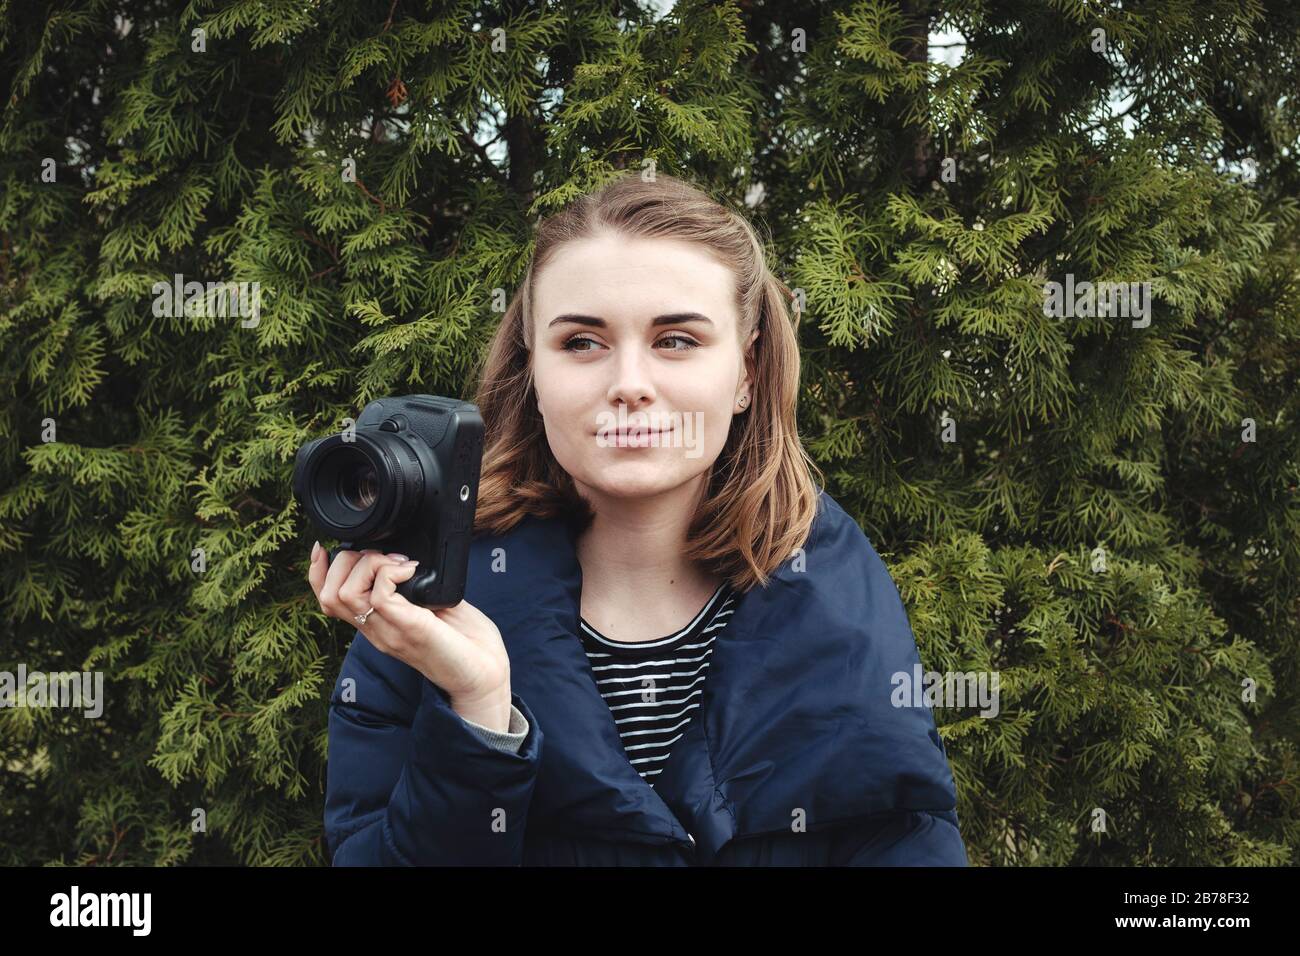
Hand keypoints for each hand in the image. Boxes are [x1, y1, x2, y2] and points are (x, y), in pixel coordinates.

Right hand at [307, 542, 511, 707]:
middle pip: (328, 594)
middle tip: (387, 558)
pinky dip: (392, 572)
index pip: (327, 600)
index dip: (317, 571)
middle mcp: (375, 630)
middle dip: (349, 560)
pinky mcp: (409, 629)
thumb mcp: (432, 606)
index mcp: (376, 624)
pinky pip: (380, 594)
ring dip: (370, 565)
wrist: (485, 676)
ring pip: (345, 593)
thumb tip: (409, 559)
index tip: (324, 546)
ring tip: (399, 564)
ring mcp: (389, 632)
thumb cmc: (465, 642)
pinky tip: (412, 571)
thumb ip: (414, 586)